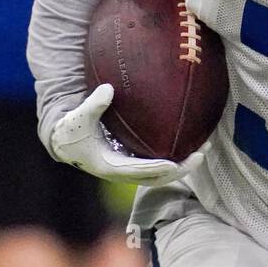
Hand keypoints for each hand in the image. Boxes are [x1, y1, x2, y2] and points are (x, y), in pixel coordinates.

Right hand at [50, 83, 204, 186]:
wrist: (63, 141)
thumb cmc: (70, 129)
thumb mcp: (78, 117)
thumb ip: (93, 104)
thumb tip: (108, 89)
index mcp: (110, 166)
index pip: (138, 171)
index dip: (156, 169)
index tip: (174, 163)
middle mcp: (123, 172)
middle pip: (157, 178)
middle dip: (180, 169)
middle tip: (201, 154)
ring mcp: (130, 169)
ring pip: (161, 174)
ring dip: (183, 165)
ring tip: (204, 149)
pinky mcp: (133, 162)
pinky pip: (158, 165)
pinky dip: (174, 158)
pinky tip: (190, 143)